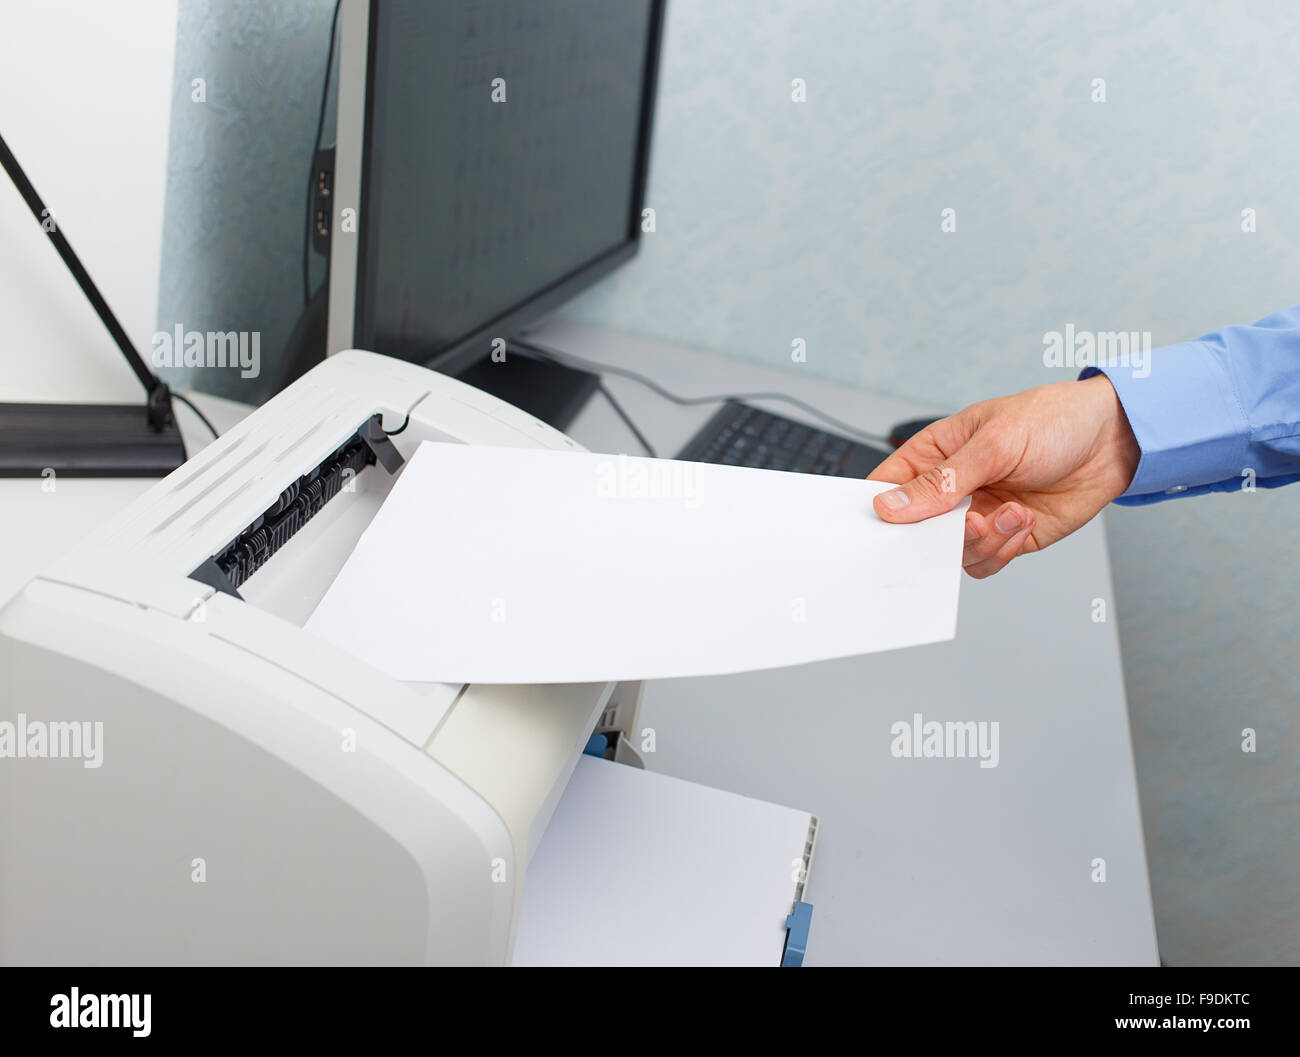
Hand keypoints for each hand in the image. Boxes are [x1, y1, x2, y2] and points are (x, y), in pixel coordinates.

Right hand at [867, 374, 1140, 576]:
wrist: (1114, 441)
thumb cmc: (1052, 421)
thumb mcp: (992, 444)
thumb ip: (940, 482)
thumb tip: (889, 506)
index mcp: (934, 455)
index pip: (887, 486)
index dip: (876, 509)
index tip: (879, 527)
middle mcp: (952, 490)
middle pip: (914, 529)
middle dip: (932, 536)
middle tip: (961, 524)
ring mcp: (978, 515)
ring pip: (950, 553)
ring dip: (979, 541)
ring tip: (1009, 514)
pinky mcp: (1006, 537)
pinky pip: (984, 562)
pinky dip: (1001, 549)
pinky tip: (1024, 518)